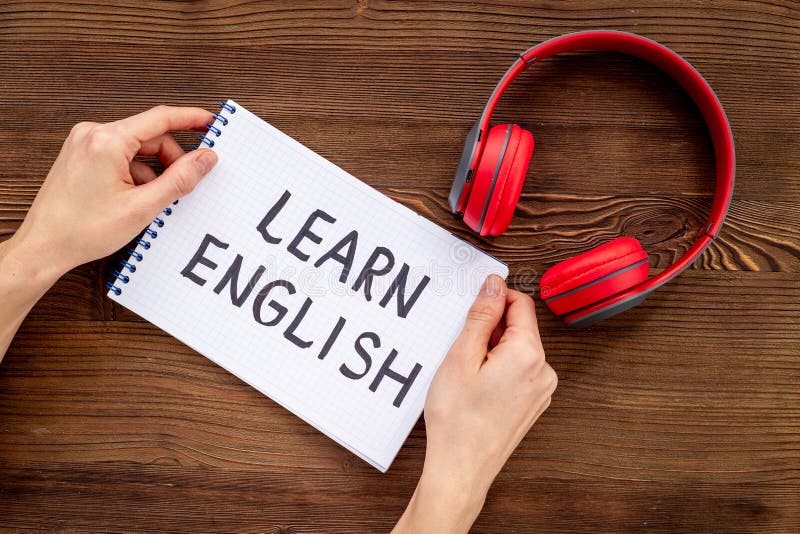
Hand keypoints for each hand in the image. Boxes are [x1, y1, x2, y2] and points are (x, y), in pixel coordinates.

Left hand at [9, 105, 217, 278]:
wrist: (44, 247)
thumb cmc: (83, 230)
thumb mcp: (142, 207)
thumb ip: (179, 179)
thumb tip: (205, 159)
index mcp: (107, 141)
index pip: (160, 118)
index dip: (190, 118)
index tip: (210, 121)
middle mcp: (92, 135)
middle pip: (150, 136)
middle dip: (172, 158)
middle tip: (185, 184)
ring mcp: (84, 144)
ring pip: (136, 147)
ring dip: (154, 169)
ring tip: (153, 199)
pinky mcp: (81, 155)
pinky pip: (120, 155)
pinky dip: (136, 173)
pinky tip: (137, 197)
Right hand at [395, 275, 556, 533]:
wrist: (461, 469)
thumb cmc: (457, 419)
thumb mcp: (461, 357)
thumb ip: (482, 316)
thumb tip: (494, 285)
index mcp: (528, 354)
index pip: (521, 304)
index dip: (495, 299)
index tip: (473, 307)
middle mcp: (543, 370)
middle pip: (521, 327)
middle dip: (492, 329)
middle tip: (462, 349)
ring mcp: (542, 390)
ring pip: (519, 349)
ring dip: (494, 349)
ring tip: (467, 372)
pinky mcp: (534, 403)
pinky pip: (520, 370)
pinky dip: (499, 368)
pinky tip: (477, 386)